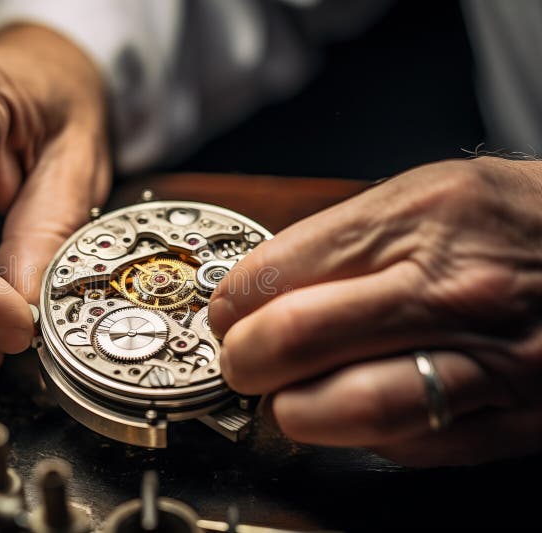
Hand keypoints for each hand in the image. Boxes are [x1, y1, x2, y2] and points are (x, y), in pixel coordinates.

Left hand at [210, 157, 541, 465]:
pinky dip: (363, 435)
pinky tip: (355, 411)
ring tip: (285, 399)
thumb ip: (344, 238)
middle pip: (296, 339)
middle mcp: (451, 289)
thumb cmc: (518, 222)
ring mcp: (487, 358)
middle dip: (243, 361)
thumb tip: (262, 286)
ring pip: (350, 406)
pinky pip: (411, 443)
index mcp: (419, 218)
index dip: (231, 302)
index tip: (225, 313)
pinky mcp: (513, 415)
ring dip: (293, 411)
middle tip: (239, 362)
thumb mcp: (430, 194)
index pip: (279, 271)